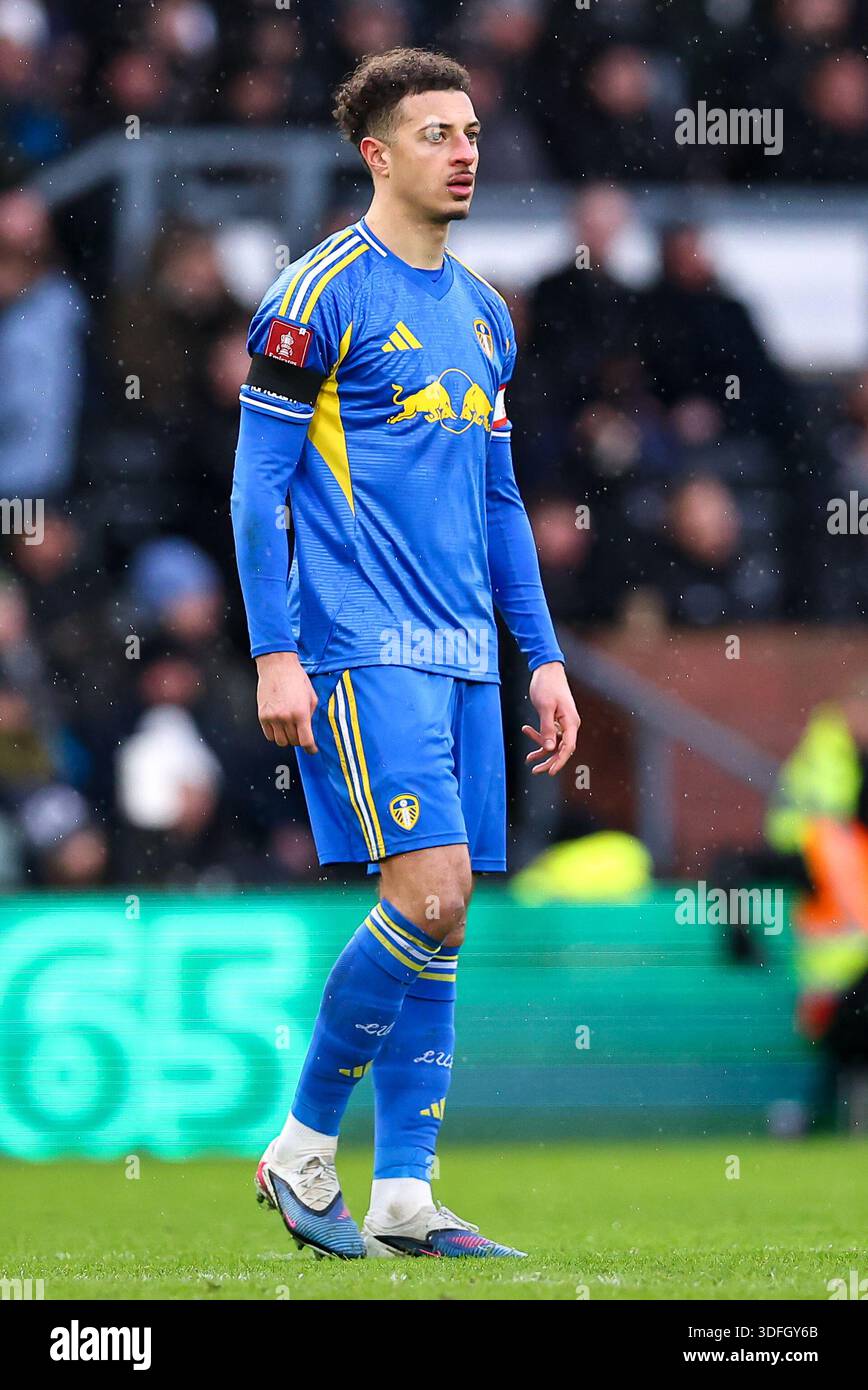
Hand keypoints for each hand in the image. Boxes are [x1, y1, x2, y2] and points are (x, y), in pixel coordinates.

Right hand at [255, 651, 317, 751]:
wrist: (277, 666)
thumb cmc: (295, 678)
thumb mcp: (311, 696)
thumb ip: (310, 715)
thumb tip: (309, 729)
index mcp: (300, 713)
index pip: (306, 741)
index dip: (310, 749)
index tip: (312, 750)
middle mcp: (286, 717)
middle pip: (293, 742)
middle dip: (299, 739)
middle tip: (300, 732)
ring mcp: (272, 717)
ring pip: (280, 741)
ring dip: (286, 738)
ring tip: (289, 728)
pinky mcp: (262, 716)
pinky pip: (269, 735)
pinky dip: (275, 734)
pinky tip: (279, 726)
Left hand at [522, 661, 580, 775]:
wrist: (547, 669)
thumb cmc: (547, 685)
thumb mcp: (544, 707)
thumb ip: (547, 728)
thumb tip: (549, 748)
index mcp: (571, 722)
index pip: (568, 747)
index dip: (560, 761)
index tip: (550, 771)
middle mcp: (570, 724)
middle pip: (562, 749)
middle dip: (548, 760)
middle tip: (535, 771)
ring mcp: (563, 722)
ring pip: (554, 743)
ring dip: (541, 750)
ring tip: (528, 758)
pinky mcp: (556, 719)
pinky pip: (550, 733)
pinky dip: (538, 736)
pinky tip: (526, 730)